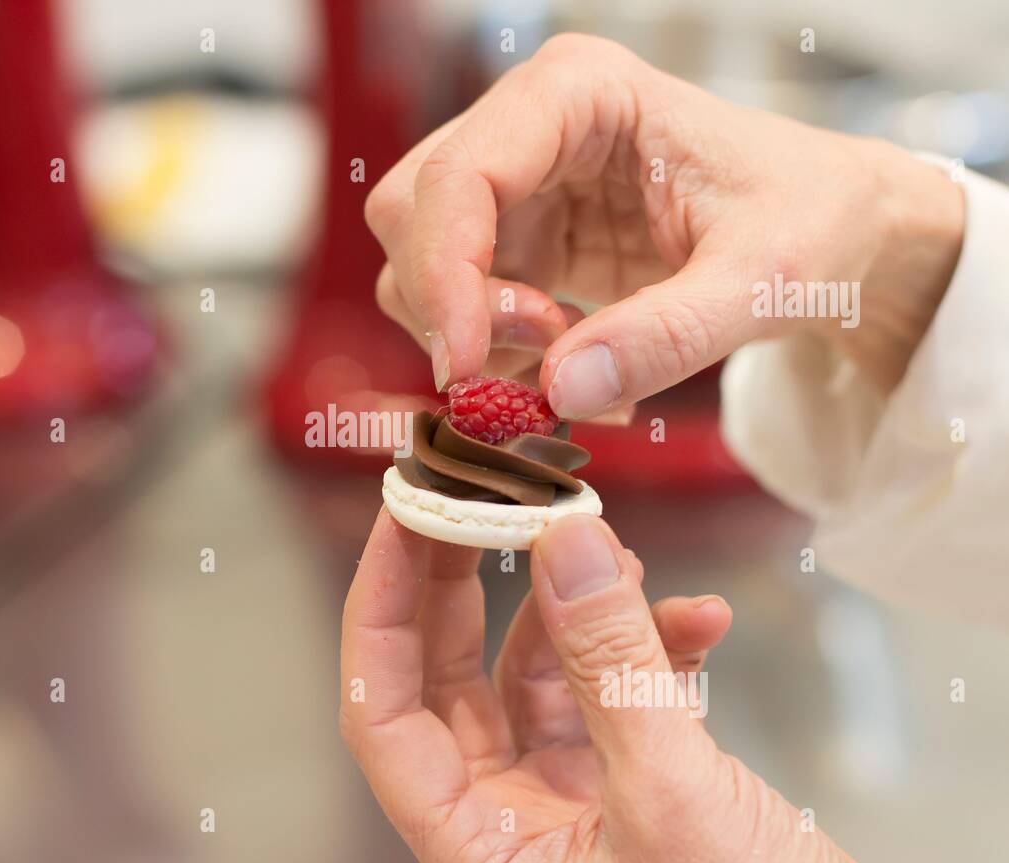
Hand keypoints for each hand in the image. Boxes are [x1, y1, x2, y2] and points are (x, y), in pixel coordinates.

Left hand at [340, 510, 855, 862]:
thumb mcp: (669, 793)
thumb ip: (615, 667)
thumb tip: (565, 544)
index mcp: (477, 844)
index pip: (384, 711)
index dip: (381, 609)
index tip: (403, 517)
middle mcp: (510, 817)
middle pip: (454, 676)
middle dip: (467, 578)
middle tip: (480, 494)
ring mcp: (572, 798)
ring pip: (542, 671)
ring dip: (580, 605)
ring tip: (617, 551)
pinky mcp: (636, 781)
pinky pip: (620, 692)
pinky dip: (656, 647)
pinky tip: (701, 619)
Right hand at [364, 34, 963, 412]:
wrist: (829, 232)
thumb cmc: (812, 221)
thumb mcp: (765, 280)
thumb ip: (670, 335)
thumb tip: (561, 388)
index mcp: (581, 93)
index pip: (461, 173)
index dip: (444, 272)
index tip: (466, 366)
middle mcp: (529, 126)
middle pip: (414, 214)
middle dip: (454, 304)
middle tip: (542, 357)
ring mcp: (517, 184)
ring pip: (420, 265)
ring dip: (475, 336)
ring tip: (576, 357)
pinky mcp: (520, 238)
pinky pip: (458, 304)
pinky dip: (495, 355)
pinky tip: (574, 366)